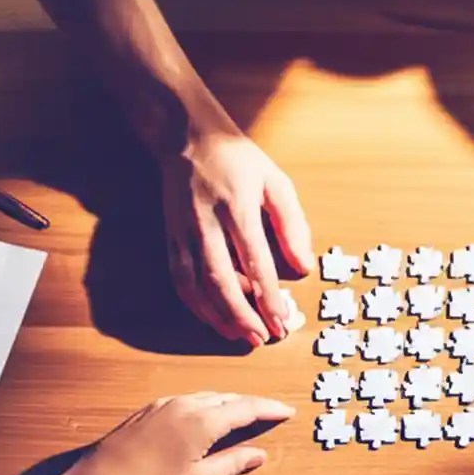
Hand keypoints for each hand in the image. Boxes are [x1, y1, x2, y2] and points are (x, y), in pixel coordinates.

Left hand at [58, 393, 294, 474]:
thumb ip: (231, 463)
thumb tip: (259, 455)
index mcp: (204, 422)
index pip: (247, 408)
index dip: (270, 408)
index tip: (287, 411)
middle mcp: (188, 405)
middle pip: (230, 398)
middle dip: (252, 404)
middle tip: (270, 412)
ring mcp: (167, 403)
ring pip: (208, 396)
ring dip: (229, 402)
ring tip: (242, 413)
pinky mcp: (152, 408)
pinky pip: (189, 399)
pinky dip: (207, 403)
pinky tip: (205, 415)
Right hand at [160, 132, 313, 345]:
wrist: (185, 136)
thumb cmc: (238, 159)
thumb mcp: (275, 182)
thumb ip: (292, 224)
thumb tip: (303, 267)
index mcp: (236, 206)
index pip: (254, 261)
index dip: (268, 296)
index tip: (281, 321)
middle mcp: (205, 223)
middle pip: (220, 280)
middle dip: (241, 315)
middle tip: (261, 338)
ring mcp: (183, 232)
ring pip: (195, 285)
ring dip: (217, 316)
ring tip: (240, 336)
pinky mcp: (170, 238)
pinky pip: (180, 280)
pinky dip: (195, 305)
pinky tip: (214, 319)